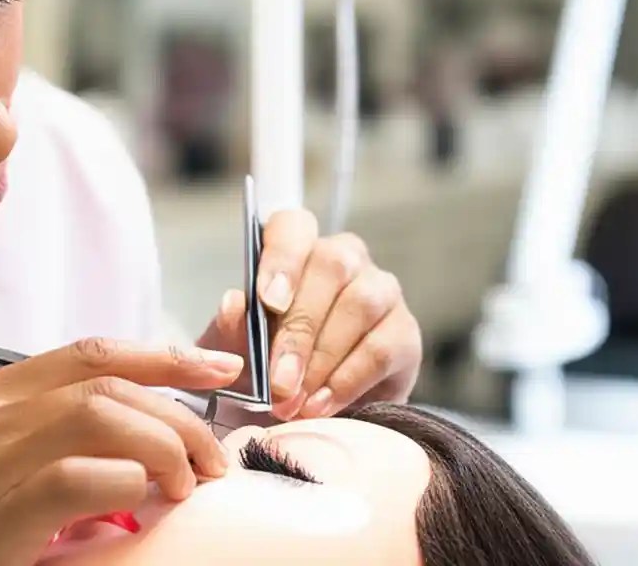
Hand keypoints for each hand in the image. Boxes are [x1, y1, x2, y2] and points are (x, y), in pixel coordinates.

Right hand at [0, 339, 242, 565]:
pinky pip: (84, 478)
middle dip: (178, 415)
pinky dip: (128, 486)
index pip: (91, 353)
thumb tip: (144, 426)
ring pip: (103, 416)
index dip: (165, 355)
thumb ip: (51, 433)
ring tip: (180, 487)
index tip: (221, 368)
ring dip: (163, 448)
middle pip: (107, 382)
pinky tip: (139, 507)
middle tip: (210, 460)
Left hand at [197, 209, 421, 420]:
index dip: (282, 258)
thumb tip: (233, 304)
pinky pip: (381, 349)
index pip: (294, 226)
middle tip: (278, 380)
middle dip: (299, 328)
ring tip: (295, 400)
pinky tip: (321, 405)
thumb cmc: (268, 366)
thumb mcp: (237, 351)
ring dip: (323, 358)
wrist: (307, 411)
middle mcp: (345, 260)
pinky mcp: (405, 333)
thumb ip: (233, 328)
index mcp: (298, 249)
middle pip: (330, 267)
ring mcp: (381, 291)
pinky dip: (347, 382)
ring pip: (360, 305)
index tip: (268, 301)